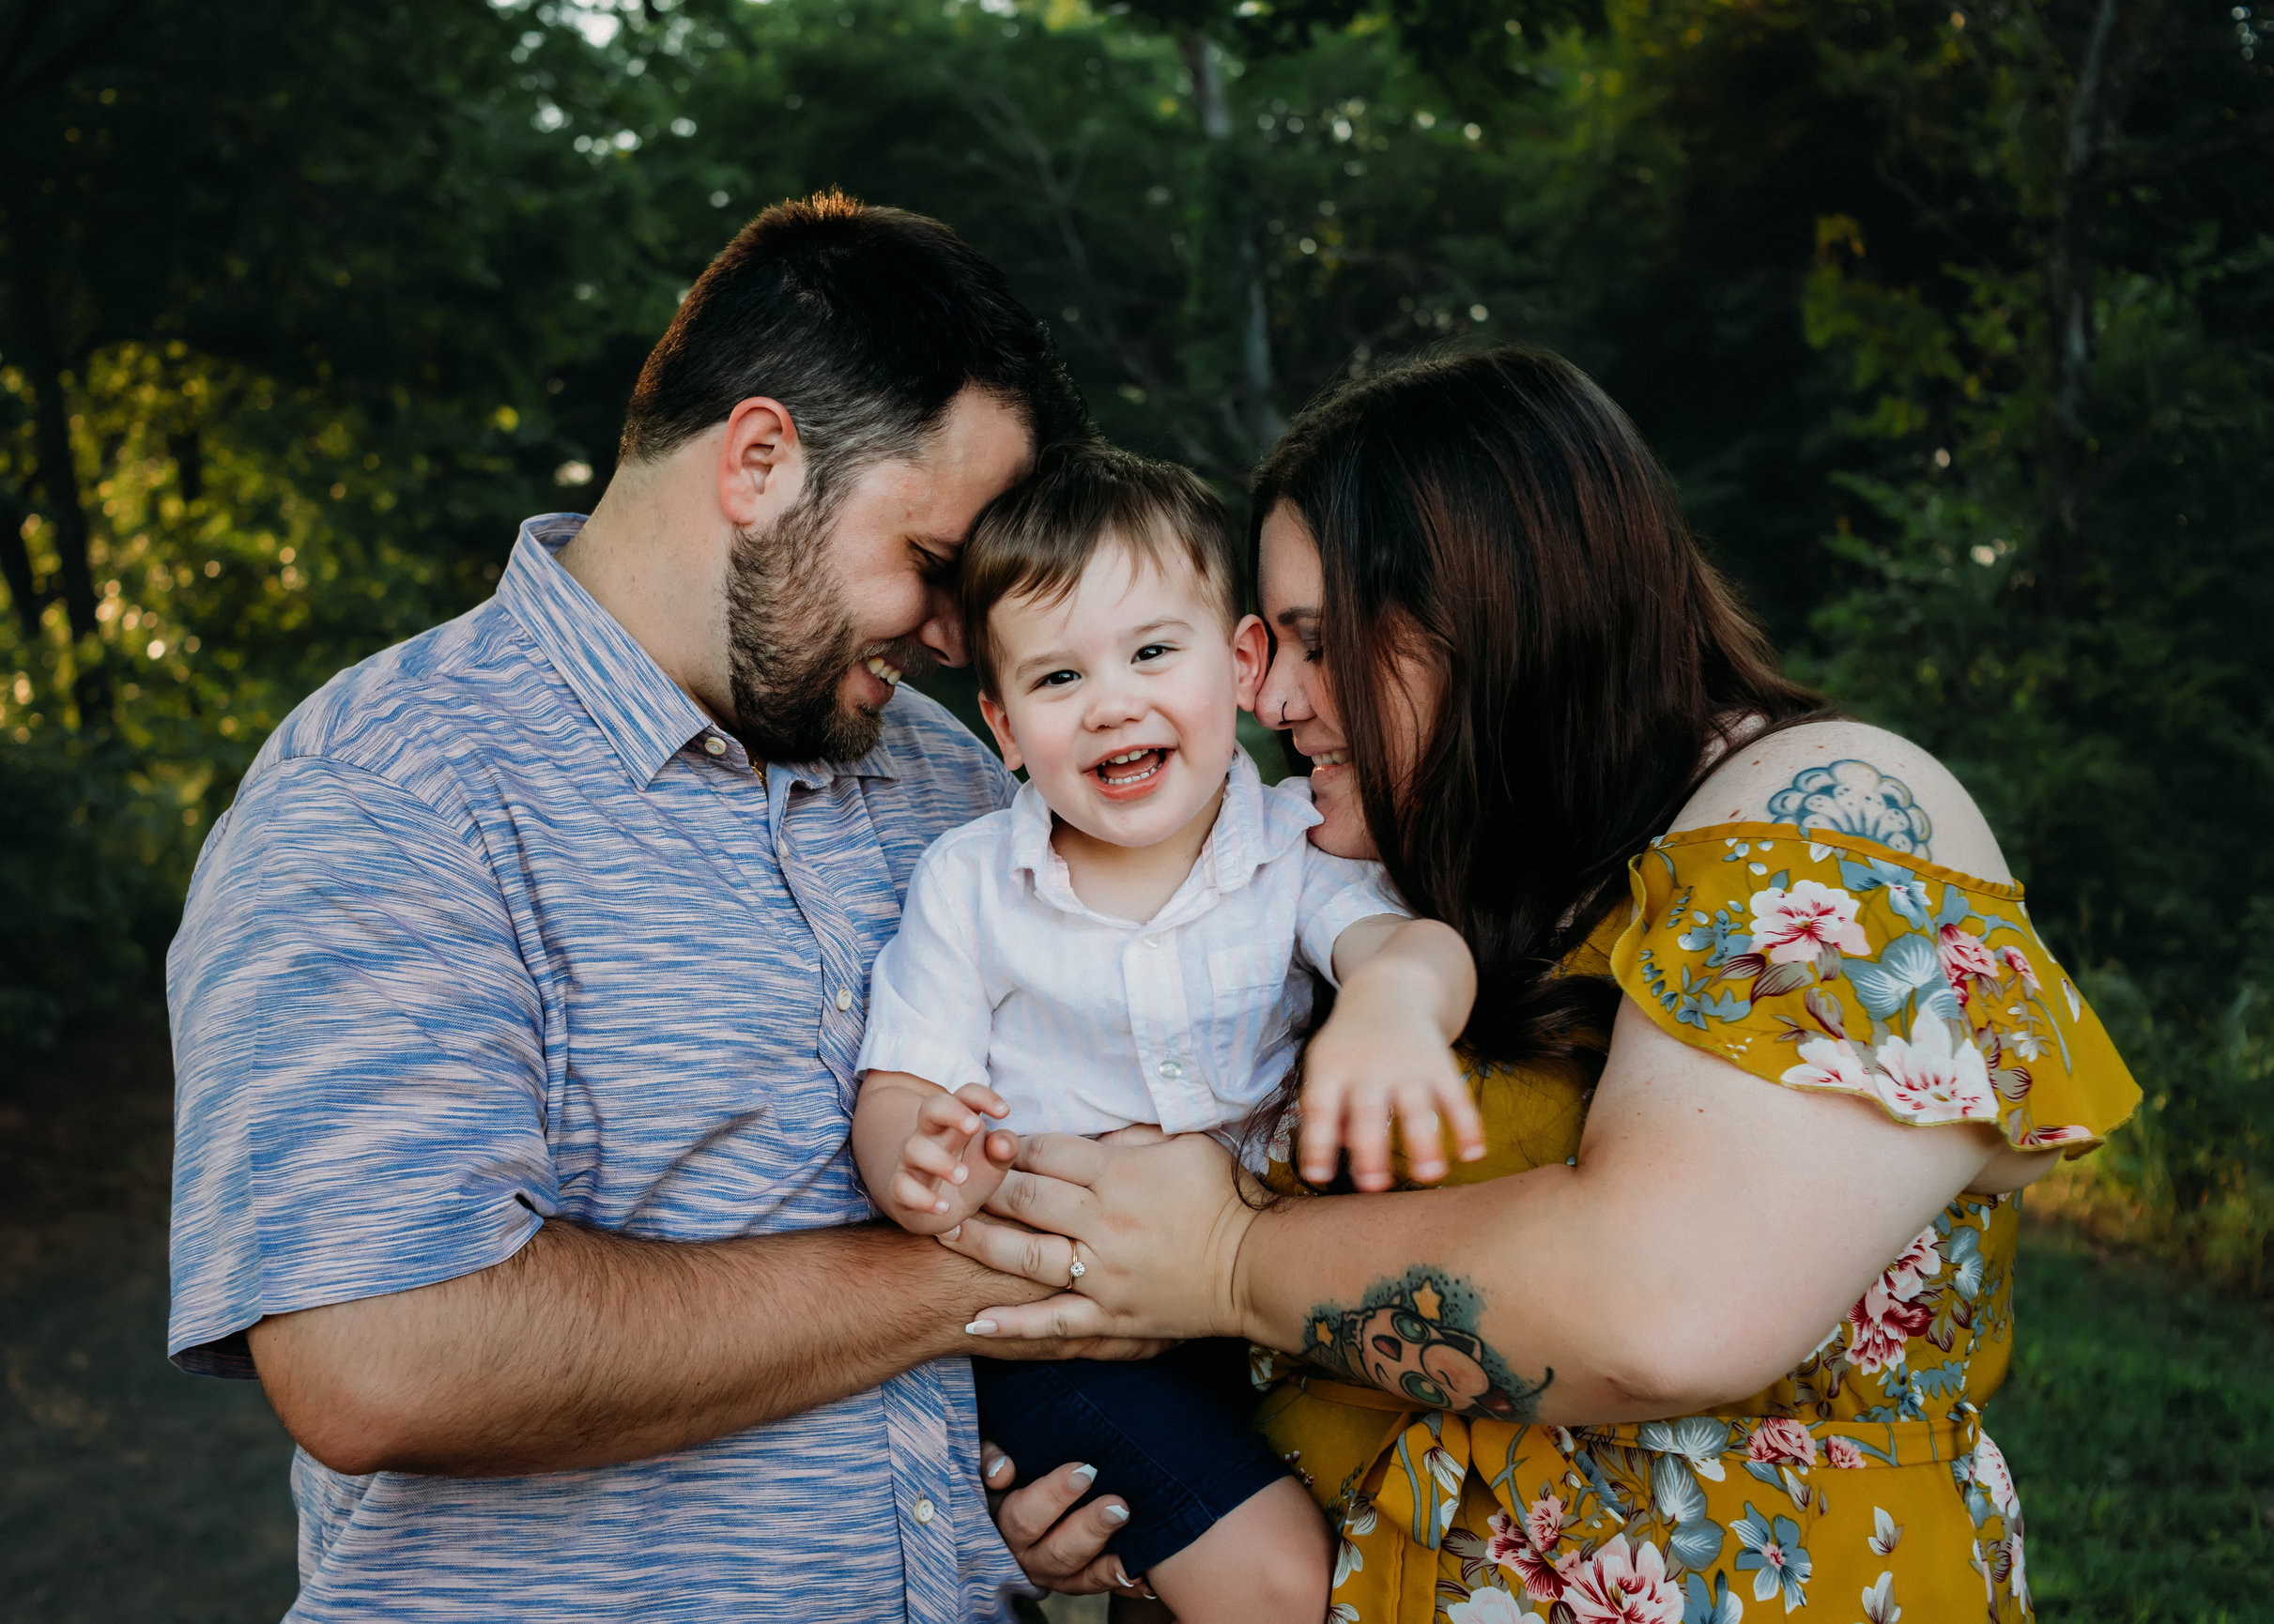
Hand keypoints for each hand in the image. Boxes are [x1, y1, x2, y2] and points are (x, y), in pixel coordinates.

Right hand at [891, 1083, 1016, 1234]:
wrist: (941, 1209)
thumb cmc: (971, 1175)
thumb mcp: (993, 1163)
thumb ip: (1004, 1149)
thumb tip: (1003, 1142)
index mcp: (958, 1122)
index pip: (966, 1095)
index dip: (983, 1097)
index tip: (1005, 1112)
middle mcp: (931, 1135)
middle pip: (931, 1107)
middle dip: (951, 1111)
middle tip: (975, 1126)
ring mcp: (912, 1160)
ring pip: (915, 1148)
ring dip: (940, 1161)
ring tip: (963, 1176)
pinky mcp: (901, 1188)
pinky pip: (902, 1187)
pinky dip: (922, 1198)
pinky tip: (943, 1207)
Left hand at [942, 1128, 1255, 1343]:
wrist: (1256, 1266)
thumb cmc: (1222, 1197)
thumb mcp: (1183, 1146)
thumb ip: (1131, 1137)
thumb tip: (1090, 1133)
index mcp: (1119, 1176)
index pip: (1047, 1152)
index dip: (1011, 1145)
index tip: (987, 1142)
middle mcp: (1103, 1223)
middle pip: (1025, 1197)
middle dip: (982, 1185)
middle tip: (947, 1179)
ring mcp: (1104, 1274)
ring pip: (1025, 1256)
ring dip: (978, 1242)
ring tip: (942, 1230)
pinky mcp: (1110, 1316)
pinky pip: (1053, 1323)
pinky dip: (1012, 1325)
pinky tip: (974, 1321)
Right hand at [982, 1443, 1142, 1595]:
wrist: (1023, 1491)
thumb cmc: (1010, 1466)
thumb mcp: (990, 1455)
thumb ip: (990, 1456)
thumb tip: (1002, 1472)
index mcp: (1002, 1524)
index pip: (1024, 1517)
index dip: (1054, 1495)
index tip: (1085, 1472)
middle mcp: (1025, 1555)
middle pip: (1057, 1550)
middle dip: (1090, 1527)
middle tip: (1118, 1504)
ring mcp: (1051, 1573)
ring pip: (1080, 1574)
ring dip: (1108, 1558)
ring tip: (1133, 1534)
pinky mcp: (1075, 1581)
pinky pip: (1099, 1586)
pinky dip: (1121, 1579)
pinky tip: (1144, 1576)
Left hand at [1297, 973, 1483, 1190]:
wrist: (1388, 991)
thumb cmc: (1349, 1045)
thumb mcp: (1325, 1065)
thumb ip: (1325, 1111)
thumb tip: (1327, 1162)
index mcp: (1332, 1068)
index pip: (1321, 1107)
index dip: (1318, 1142)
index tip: (1318, 1176)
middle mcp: (1369, 1066)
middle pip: (1368, 1109)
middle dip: (1371, 1149)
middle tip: (1374, 1186)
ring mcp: (1407, 1064)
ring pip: (1417, 1106)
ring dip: (1424, 1142)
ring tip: (1430, 1175)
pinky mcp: (1440, 1064)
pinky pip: (1456, 1097)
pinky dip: (1468, 1125)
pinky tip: (1474, 1154)